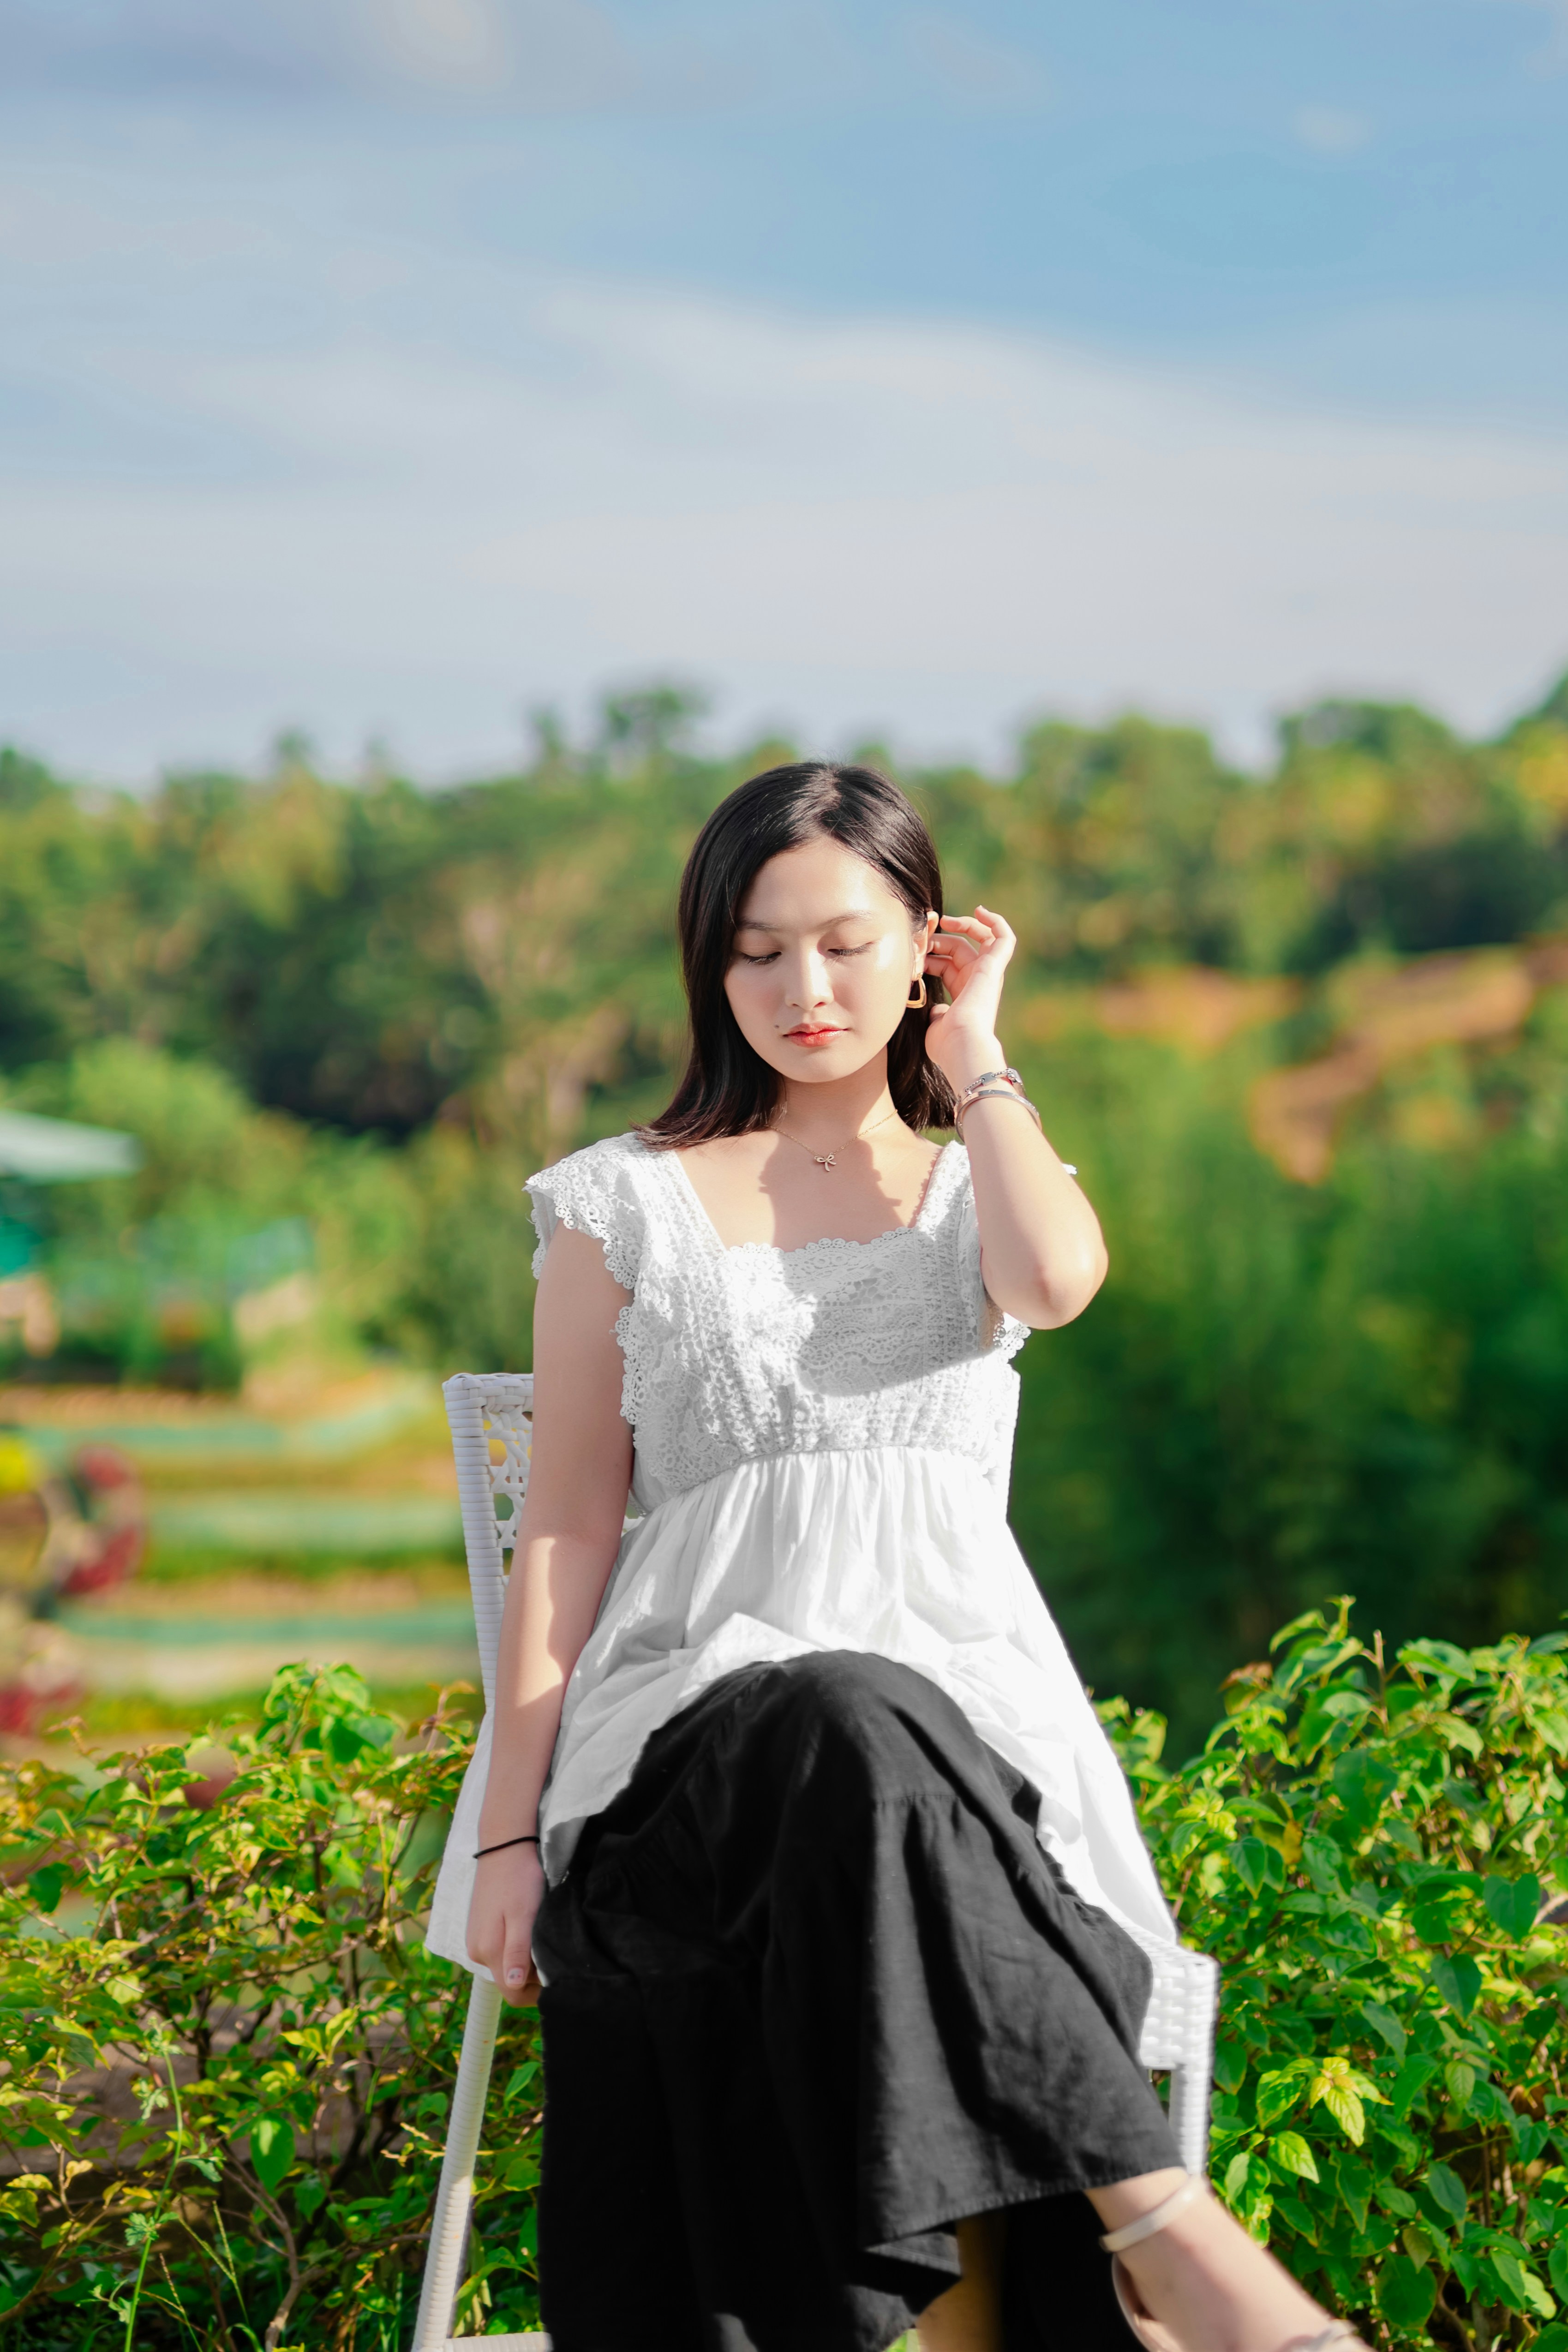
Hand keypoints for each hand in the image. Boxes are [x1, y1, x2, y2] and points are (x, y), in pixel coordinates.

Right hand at [466, 1845, 545, 2006]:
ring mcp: (477, 1942)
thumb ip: (517, 1951)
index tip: (558, 1977)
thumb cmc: (519, 1880)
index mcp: (489, 1951)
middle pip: (509, 1983)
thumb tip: (514, 1984)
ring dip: (526, 1965)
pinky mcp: (480, 1931)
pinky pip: (501, 1953)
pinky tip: (530, 1933)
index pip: (513, 1993)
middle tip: (555, 1957)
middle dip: (534, 1979)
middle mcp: (477, 1952)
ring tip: (544, 1942)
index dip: (537, 1992)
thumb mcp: (524, 1914)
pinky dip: (518, 1952)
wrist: (504, 1847)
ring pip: (506, 1968)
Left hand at [922, 905, 1015, 1084]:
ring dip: (965, 925)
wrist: (962, 1044)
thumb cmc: (947, 1043)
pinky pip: (1004, 938)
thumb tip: (936, 1010)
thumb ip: (937, 1014)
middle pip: (960, 949)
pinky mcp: (994, 966)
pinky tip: (981, 911)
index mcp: (963, 994)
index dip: (930, 956)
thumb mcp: (936, 1025)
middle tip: (922, 937)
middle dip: (938, 939)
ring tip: (945, 919)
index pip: (947, 966)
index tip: (913, 954)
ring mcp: (988, 973)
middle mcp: (978, 982)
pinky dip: (996, 921)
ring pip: (983, 939)